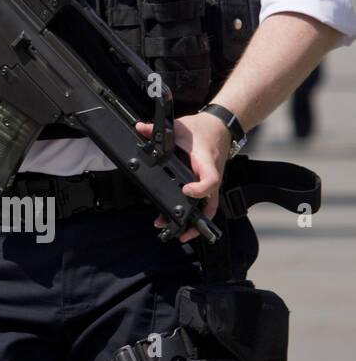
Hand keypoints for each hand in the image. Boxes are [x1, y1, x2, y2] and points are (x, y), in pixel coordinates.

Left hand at [135, 112, 229, 242]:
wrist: (220, 127)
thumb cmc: (202, 129)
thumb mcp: (179, 126)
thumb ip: (157, 129)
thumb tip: (139, 128)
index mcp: (206, 162)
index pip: (210, 179)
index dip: (200, 189)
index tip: (186, 190)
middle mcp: (211, 175)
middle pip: (210, 203)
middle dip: (195, 219)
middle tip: (177, 229)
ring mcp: (210, 182)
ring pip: (209, 207)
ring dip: (196, 223)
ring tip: (179, 234)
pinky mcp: (207, 185)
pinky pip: (205, 203)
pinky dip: (196, 215)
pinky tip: (182, 224)